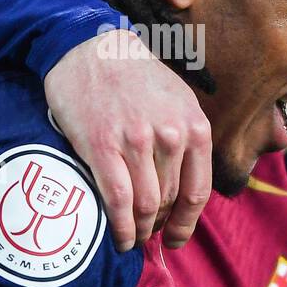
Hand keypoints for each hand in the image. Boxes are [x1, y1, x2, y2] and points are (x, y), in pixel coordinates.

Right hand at [44, 29, 211, 249]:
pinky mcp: (102, 148)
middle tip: (148, 233)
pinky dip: (121, 228)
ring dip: (141, 230)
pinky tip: (120, 238)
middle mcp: (169, 136)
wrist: (88, 48)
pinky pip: (118, 201)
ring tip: (134, 237)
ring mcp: (135, 143)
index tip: (177, 236)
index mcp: (193, 126)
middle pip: (170, 201)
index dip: (188, 223)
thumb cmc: (133, 75)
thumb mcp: (177, 98)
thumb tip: (186, 185)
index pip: (198, 191)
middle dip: (160, 224)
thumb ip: (186, 138)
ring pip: (146, 206)